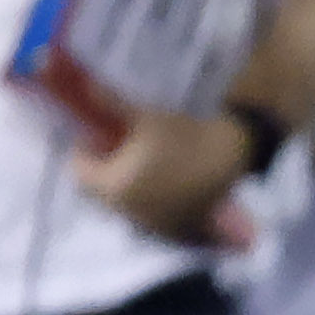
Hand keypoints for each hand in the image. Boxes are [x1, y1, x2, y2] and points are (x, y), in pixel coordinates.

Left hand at [70, 109, 258, 248]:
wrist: (235, 155)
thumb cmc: (186, 135)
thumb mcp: (146, 116)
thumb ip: (111, 104)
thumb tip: (85, 87)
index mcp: (117, 187)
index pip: (79, 173)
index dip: (84, 153)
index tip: (98, 136)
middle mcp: (130, 211)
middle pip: (99, 193)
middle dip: (103, 171)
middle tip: (117, 149)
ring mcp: (153, 223)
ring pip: (124, 205)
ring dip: (125, 186)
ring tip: (141, 164)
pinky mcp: (174, 228)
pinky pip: (147, 215)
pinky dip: (147, 200)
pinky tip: (162, 182)